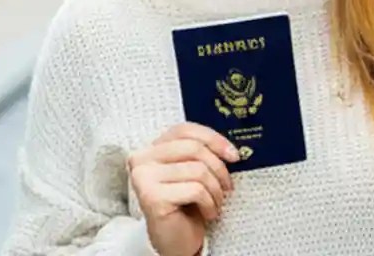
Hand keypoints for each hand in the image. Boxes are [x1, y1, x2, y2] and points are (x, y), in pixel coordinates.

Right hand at [127, 123, 239, 255]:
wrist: (175, 243)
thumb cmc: (186, 206)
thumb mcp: (193, 173)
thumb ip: (200, 154)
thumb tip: (229, 148)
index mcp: (151, 149)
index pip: (184, 130)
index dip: (212, 138)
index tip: (232, 155)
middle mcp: (141, 160)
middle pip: (193, 148)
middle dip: (218, 168)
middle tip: (227, 186)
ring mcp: (144, 178)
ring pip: (198, 170)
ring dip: (216, 190)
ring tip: (215, 203)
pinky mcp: (152, 197)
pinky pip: (195, 190)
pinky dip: (209, 203)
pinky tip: (207, 213)